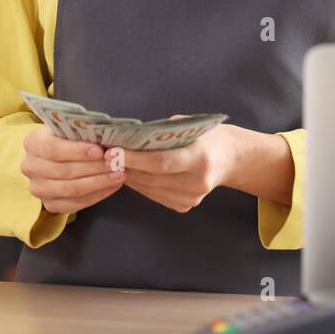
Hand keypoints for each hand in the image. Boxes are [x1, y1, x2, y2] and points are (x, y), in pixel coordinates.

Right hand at [22, 126, 125, 213]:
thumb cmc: (68, 137)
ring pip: (71, 189)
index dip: (78, 151)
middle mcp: (30, 167)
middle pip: (64, 171)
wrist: (59, 154)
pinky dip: (97, 195)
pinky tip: (112, 186)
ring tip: (119, 175)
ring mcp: (38, 188)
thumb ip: (82, 132)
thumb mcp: (71, 128)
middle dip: (94, 168)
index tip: (100, 151)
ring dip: (99, 183)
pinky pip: (75, 204)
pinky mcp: (49, 204)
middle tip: (116, 163)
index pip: (54, 149)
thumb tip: (105, 137)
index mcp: (32, 143)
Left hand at [110, 118, 239, 212]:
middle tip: (104, 156)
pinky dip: (140, 184)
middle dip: (125, 166)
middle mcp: (196, 182)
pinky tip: (131, 173)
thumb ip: (163, 134)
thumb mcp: (189, 127)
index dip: (134, 159)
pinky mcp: (185, 206)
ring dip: (129, 176)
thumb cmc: (207, 136)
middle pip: (152, 177)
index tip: (112, 152)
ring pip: (150, 189)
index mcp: (199, 158)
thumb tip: (129, 137)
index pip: (161, 162)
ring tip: (112, 163)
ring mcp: (192, 198)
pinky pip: (155, 195)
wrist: (230, 159)